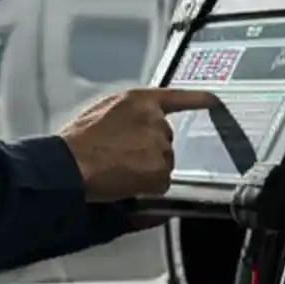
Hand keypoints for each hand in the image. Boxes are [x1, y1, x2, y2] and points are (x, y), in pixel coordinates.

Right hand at [59, 88, 217, 202]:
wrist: (70, 164)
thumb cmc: (77, 141)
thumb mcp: (102, 111)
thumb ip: (127, 113)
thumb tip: (135, 124)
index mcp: (139, 101)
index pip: (178, 97)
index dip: (198, 100)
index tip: (214, 101)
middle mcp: (155, 120)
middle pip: (165, 137)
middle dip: (149, 148)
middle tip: (122, 156)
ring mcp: (160, 146)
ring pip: (163, 161)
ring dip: (147, 168)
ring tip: (119, 168)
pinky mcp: (160, 171)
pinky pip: (161, 182)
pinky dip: (147, 186)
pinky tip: (126, 181)